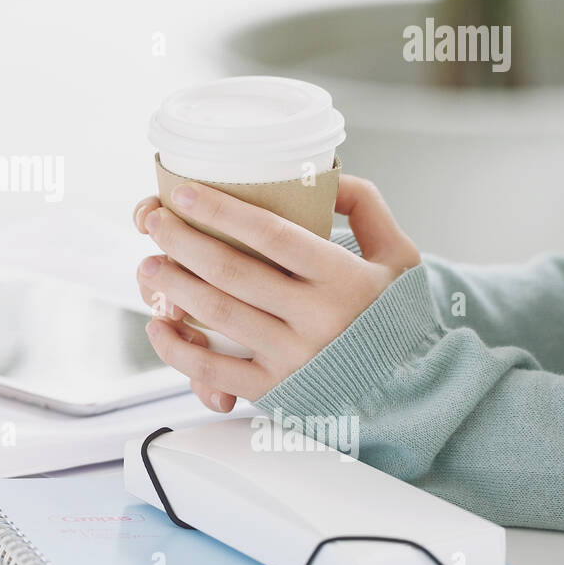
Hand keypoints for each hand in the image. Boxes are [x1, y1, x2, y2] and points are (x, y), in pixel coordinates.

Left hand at [132, 175, 419, 413]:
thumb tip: (326, 173)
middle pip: (231, 271)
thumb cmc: (397, 317)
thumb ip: (366, 207)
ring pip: (216, 315)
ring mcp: (293, 357)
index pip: (271, 234)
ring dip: (173, 285)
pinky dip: (177, 350)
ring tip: (149, 264)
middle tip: (153, 222)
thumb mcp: (400, 256)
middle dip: (181, 241)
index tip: (184, 191)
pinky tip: (159, 326)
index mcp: (343, 278)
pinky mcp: (275, 391)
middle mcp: (316, 318)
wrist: (414, 390)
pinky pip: (214, 371)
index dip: (221, 210)